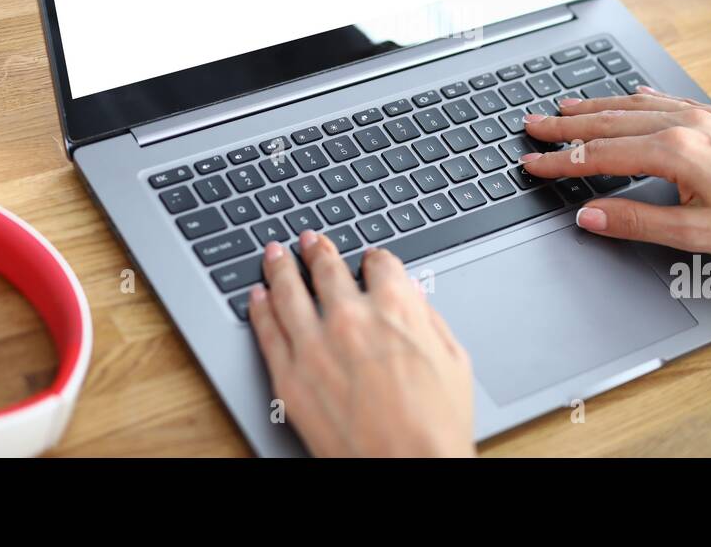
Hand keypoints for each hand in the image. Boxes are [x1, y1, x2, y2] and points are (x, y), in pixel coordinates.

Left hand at [248, 231, 475, 456]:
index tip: (369, 259)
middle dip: (318, 250)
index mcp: (396, 307)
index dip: (374, 258)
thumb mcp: (454, 360)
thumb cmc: (437, 426)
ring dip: (279, 267)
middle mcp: (351, 317)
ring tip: (274, 254)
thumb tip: (415, 301)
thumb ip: (429, 321)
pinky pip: (267, 331)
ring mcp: (315, 346)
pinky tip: (257, 297)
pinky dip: (259, 309)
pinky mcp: (289, 377)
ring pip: (287, 291)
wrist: (408, 470)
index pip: (379, 263)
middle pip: (327, 268)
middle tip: (309, 241)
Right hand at [521, 87, 710, 275]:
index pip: (601, 155)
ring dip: (597, 107)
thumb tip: (590, 216)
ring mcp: (705, 115)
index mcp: (676, 152)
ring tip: (566, 108)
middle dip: (567, 125)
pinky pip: (668, 100)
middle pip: (611, 121)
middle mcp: (687, 124)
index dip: (563, 160)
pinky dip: (638, 100)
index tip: (532, 163)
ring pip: (636, 107)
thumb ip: (638, 222)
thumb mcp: (697, 234)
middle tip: (533, 126)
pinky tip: (630, 97)